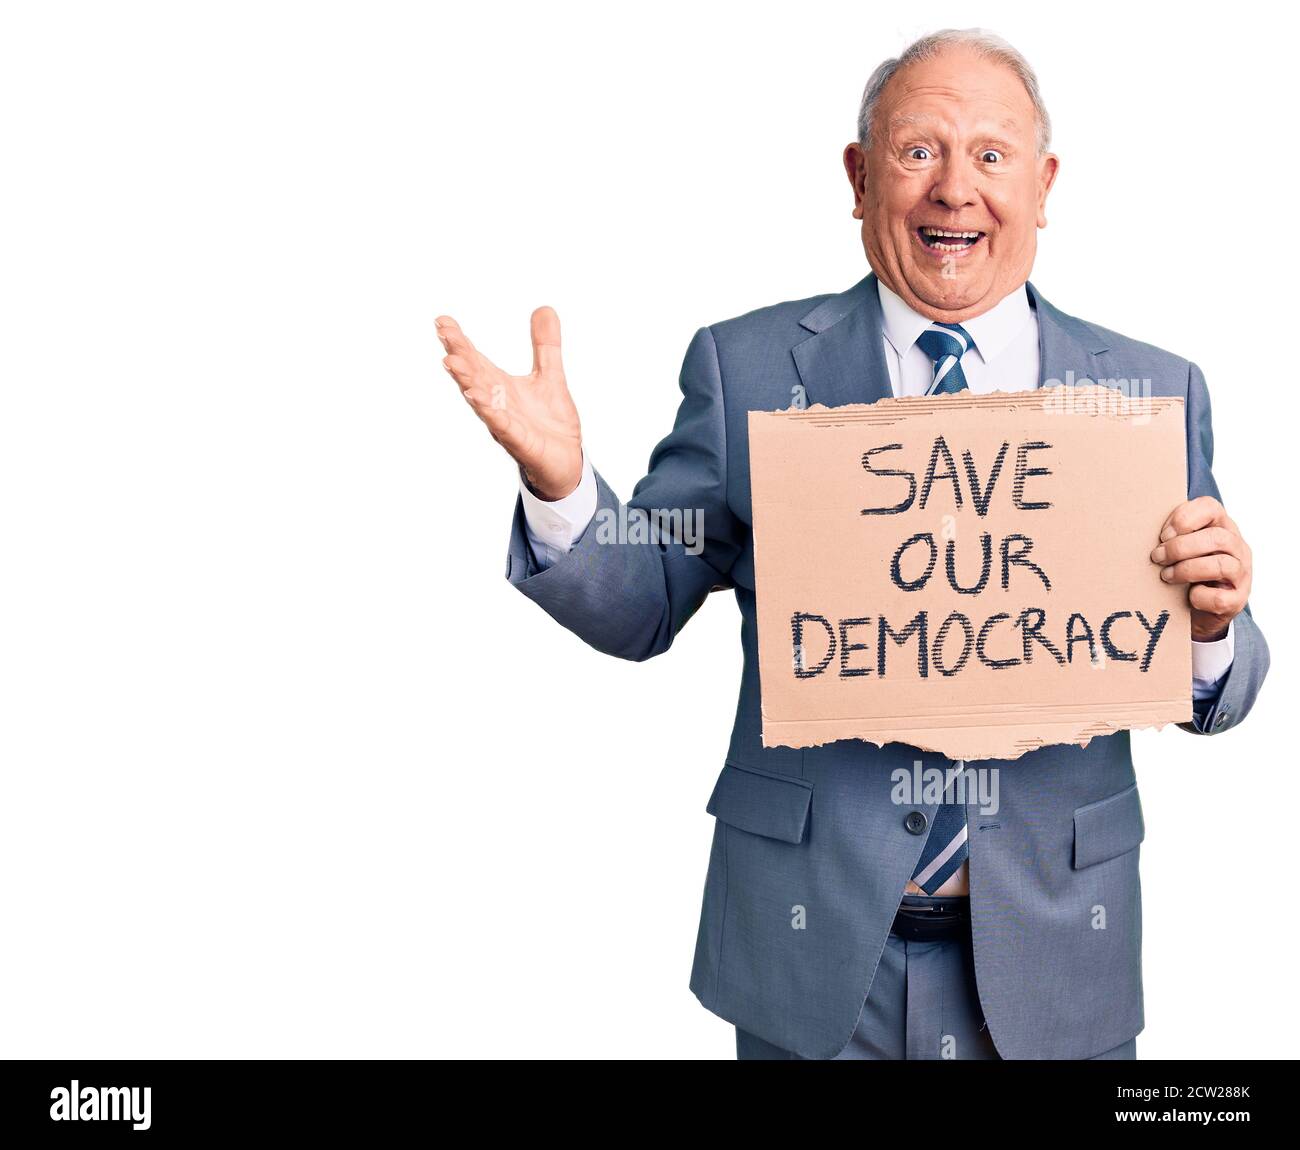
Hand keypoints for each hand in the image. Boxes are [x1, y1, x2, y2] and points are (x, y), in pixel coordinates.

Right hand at [437, 306, 582, 500]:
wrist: (566, 460)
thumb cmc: (550, 422)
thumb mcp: (551, 375)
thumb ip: (546, 345)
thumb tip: (544, 309)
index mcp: (501, 386)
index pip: (476, 360)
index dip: (460, 342)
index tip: (442, 321)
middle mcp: (497, 403)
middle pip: (473, 375)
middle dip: (458, 355)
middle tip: (443, 333)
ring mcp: (505, 423)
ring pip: (481, 399)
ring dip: (466, 381)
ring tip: (452, 362)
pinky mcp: (519, 441)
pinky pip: (501, 424)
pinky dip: (489, 411)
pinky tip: (477, 397)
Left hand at [1150, 496, 1251, 641]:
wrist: (1197, 610)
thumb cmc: (1184, 571)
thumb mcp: (1178, 548)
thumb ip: (1169, 535)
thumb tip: (1137, 531)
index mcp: (1221, 527)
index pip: (1211, 508)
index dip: (1184, 519)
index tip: (1162, 535)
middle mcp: (1237, 548)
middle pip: (1217, 538)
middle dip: (1180, 548)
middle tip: (1157, 557)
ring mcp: (1241, 574)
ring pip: (1221, 565)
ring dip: (1186, 570)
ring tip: (1166, 576)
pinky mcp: (1238, 600)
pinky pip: (1220, 598)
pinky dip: (1200, 597)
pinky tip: (1189, 597)